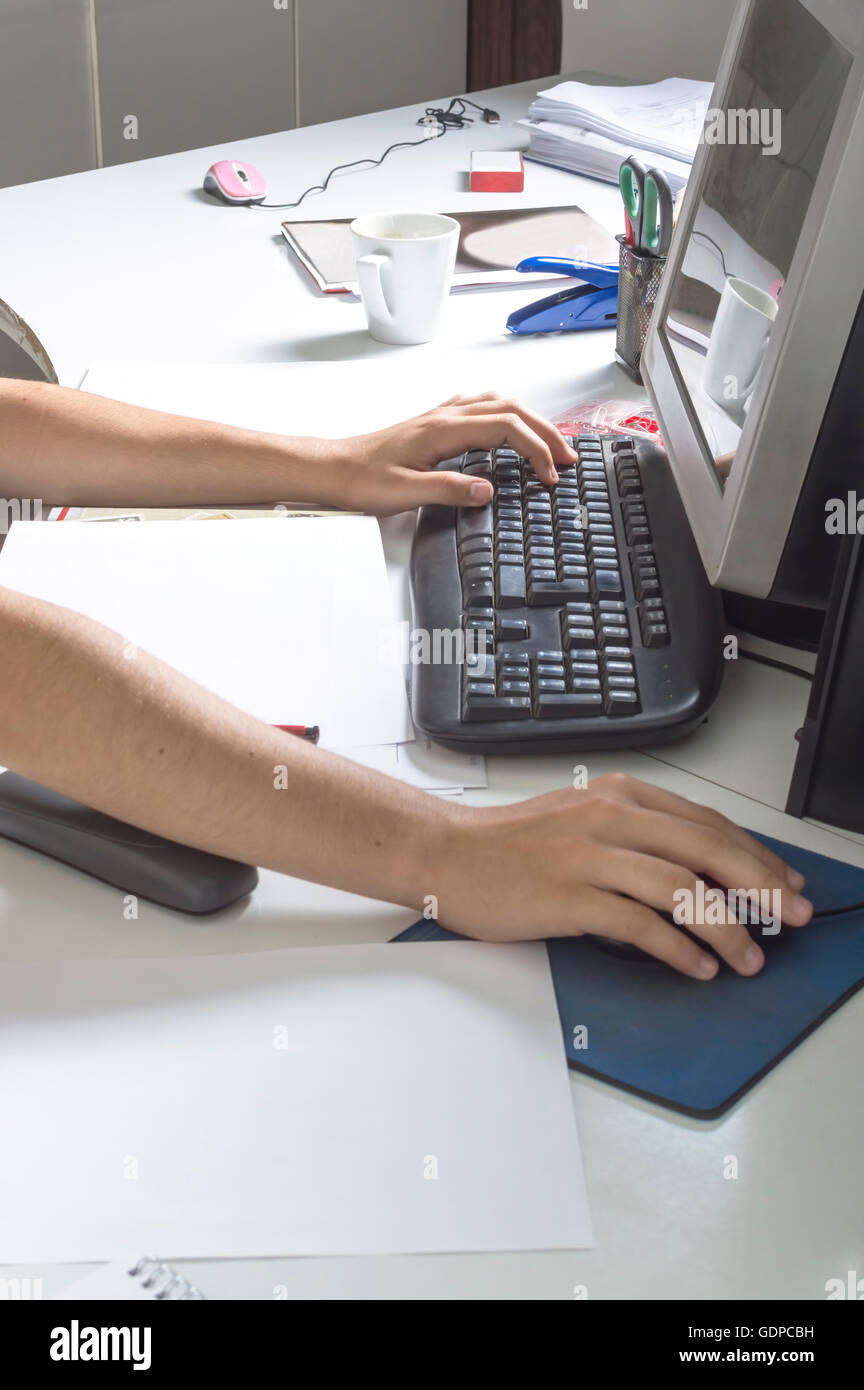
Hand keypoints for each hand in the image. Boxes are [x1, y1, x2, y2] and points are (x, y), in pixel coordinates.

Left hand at [329, 392, 576, 515]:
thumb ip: (449, 490)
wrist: (332, 468)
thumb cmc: (361, 479)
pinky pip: (482, 408)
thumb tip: (488, 490)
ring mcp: (441, 416)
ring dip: (530, 421)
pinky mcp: (435, 424)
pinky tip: (510, 430)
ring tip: (550, 444)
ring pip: (499, 404)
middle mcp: (446, 415)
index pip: (506, 428)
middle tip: (569, 457)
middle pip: (512, 410)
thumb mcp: (405, 492)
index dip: (535, 449)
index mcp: (444, 428)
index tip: (550, 474)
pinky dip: (508, 417)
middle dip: (546, 432)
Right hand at [436, 774, 812, 978]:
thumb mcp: (581, 818)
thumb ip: (634, 834)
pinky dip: (678, 949)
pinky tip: (697, 967)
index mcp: (618, 794)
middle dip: (760, 886)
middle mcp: (610, 816)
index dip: (757, 855)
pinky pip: (640, 924)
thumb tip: (695, 870)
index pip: (707, 822)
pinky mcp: (569, 895)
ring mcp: (589, 855)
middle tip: (793, 916)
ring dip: (727, 926)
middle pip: (707, 849)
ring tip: (750, 957)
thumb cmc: (508, 843)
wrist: (444, 852)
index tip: (786, 883)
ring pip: (682, 888)